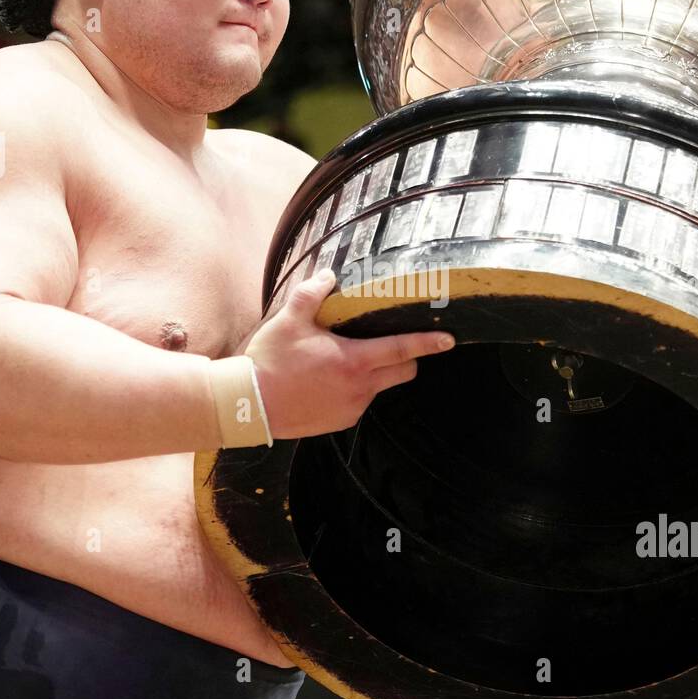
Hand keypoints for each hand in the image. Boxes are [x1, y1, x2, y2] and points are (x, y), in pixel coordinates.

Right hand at [242, 268, 454, 438]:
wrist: (249, 406)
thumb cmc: (269, 361)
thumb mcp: (288, 320)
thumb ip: (312, 294)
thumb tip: (329, 276)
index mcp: (352, 361)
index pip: (401, 350)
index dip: (427, 343)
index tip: (448, 340)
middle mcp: (359, 388)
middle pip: (403, 373)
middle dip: (407, 359)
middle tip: (391, 345)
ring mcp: (351, 408)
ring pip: (380, 387)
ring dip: (375, 373)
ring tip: (345, 361)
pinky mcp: (340, 422)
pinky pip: (360, 402)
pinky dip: (355, 389)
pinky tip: (329, 381)